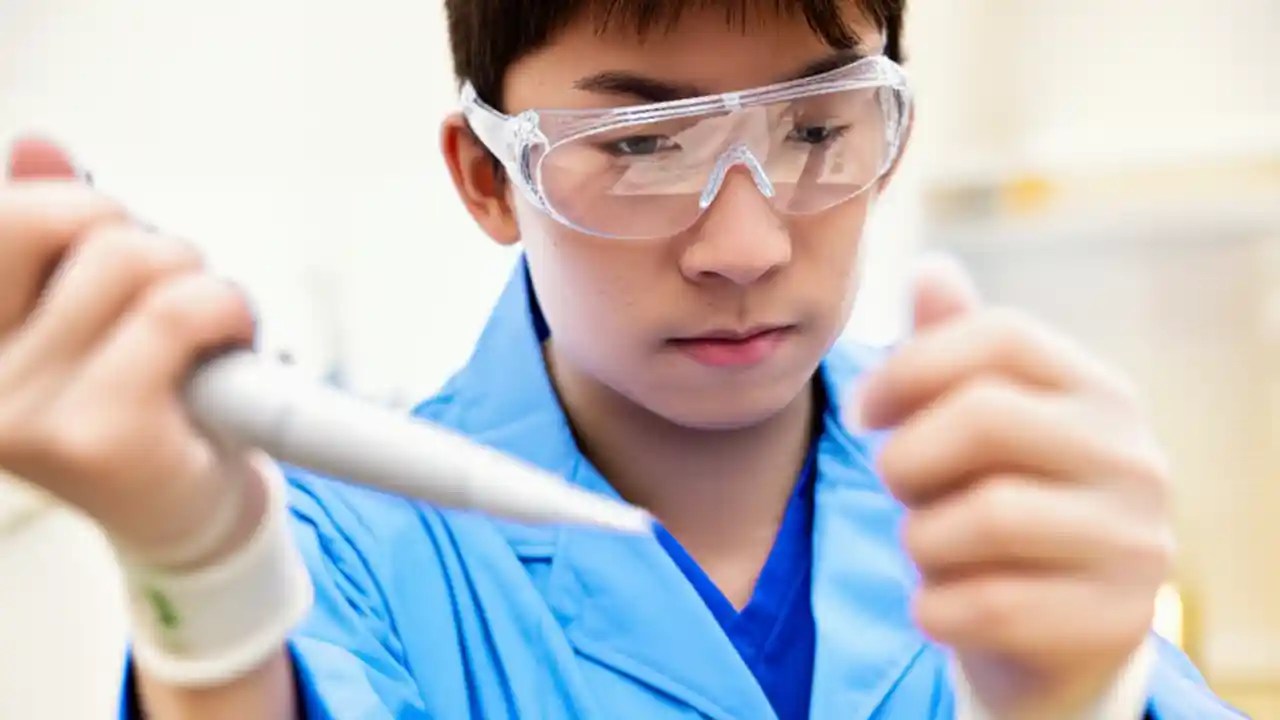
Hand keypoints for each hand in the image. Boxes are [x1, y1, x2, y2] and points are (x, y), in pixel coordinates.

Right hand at [0, 137, 262, 564]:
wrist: (189, 516)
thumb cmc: (145, 404)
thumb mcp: (87, 309)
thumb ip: (49, 234)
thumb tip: (39, 147)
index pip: (6, 216)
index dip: (75, 210)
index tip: (112, 250)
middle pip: (73, 217)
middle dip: (149, 243)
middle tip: (175, 297)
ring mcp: (19, 414)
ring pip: (133, 260)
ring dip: (200, 281)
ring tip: (204, 333)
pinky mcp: (92, 439)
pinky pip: (176, 312)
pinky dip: (226, 311)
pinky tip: (231, 347)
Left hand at [855, 256, 1173, 717]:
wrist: (1055, 638)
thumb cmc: (1002, 505)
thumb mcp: (978, 427)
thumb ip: (953, 353)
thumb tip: (929, 268)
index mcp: (1098, 392)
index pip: (1001, 336)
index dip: (909, 365)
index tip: (861, 411)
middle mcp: (1133, 458)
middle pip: (987, 415)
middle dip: (907, 456)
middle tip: (895, 487)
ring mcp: (1134, 542)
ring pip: (985, 516)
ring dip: (920, 537)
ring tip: (927, 547)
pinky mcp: (1113, 622)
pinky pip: (987, 606)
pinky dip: (935, 607)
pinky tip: (939, 604)